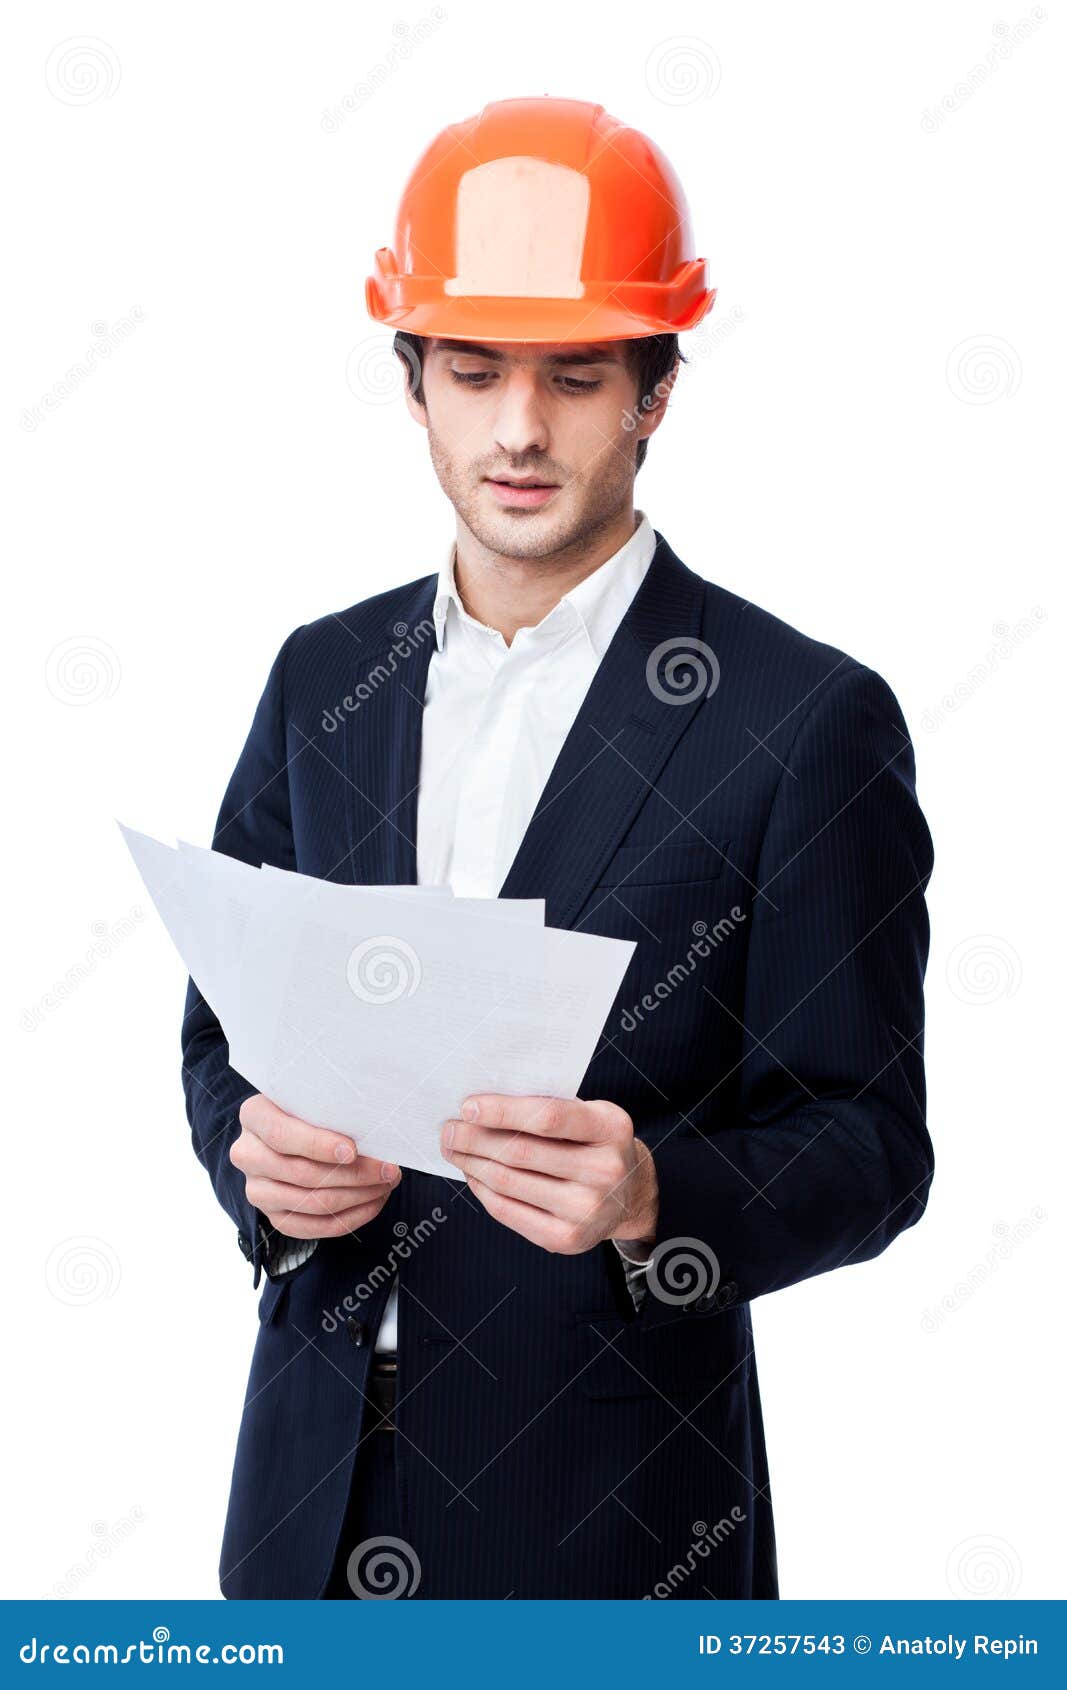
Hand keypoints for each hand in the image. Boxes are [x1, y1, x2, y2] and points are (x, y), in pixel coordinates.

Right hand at [231, 1094, 401, 1239]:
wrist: (292, 1131)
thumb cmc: (310, 1110)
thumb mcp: (314, 1099)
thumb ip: (331, 1109)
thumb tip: (374, 1131)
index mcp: (254, 1116)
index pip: (281, 1135)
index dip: (318, 1145)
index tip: (353, 1150)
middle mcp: (248, 1154)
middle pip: (302, 1174)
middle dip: (354, 1174)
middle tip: (389, 1170)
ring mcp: (257, 1189)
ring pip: (311, 1203)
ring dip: (357, 1196)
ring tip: (386, 1184)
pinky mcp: (273, 1216)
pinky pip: (312, 1227)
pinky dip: (348, 1218)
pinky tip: (371, 1203)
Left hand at [440, 1094, 657, 1255]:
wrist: (630, 1195)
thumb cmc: (596, 1144)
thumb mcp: (589, 1114)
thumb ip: (548, 1106)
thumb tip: (481, 1106)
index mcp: (611, 1127)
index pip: (548, 1116)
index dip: (502, 1111)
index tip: (468, 1107)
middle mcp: (604, 1170)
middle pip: (520, 1152)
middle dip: (474, 1138)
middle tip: (449, 1130)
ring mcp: (586, 1210)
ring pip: (508, 1182)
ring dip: (471, 1163)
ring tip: (455, 1149)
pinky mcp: (566, 1239)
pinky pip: (508, 1211)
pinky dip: (482, 1190)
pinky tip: (472, 1174)